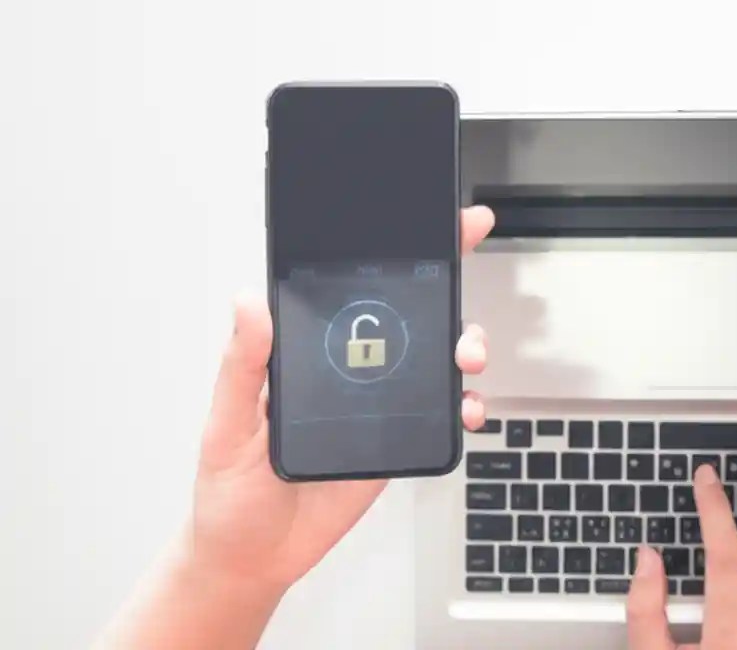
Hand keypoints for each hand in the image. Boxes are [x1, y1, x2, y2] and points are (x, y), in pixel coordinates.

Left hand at [189, 205, 494, 592]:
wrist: (255, 558)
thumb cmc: (229, 491)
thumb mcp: (226, 425)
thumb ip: (243, 366)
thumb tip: (249, 303)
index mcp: (306, 351)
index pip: (353, 289)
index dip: (396, 252)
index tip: (432, 222)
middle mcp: (348, 369)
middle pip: (410, 315)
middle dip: (449, 290)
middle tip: (460, 288)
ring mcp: (379, 403)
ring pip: (436, 360)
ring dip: (464, 348)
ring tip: (467, 359)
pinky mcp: (399, 439)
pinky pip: (442, 413)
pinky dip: (465, 406)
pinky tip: (466, 409)